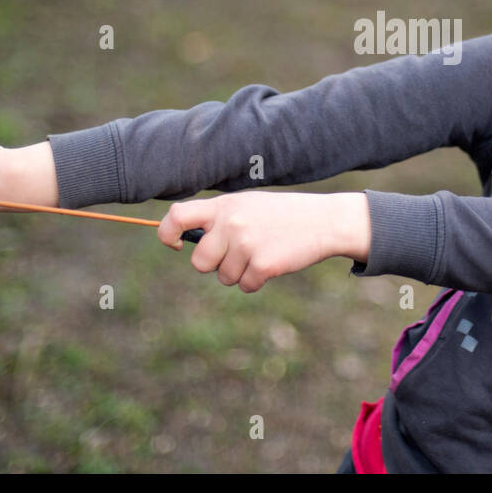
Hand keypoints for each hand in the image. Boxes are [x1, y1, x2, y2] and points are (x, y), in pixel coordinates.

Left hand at [157, 190, 371, 292]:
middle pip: (199, 262)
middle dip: (215, 265)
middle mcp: (231, 224)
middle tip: (239, 253)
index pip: (176, 216)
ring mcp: (246, 245)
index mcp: (224, 206)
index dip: (168, 234)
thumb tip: (187, 241)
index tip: (177, 245)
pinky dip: (257, 281)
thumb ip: (219, 219)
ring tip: (263, 252)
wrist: (323, 221)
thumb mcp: (247, 206)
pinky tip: (274, 262)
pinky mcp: (262, 265)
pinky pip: (245, 286)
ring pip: (224, 277)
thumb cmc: (281, 215)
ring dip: (240, 273)